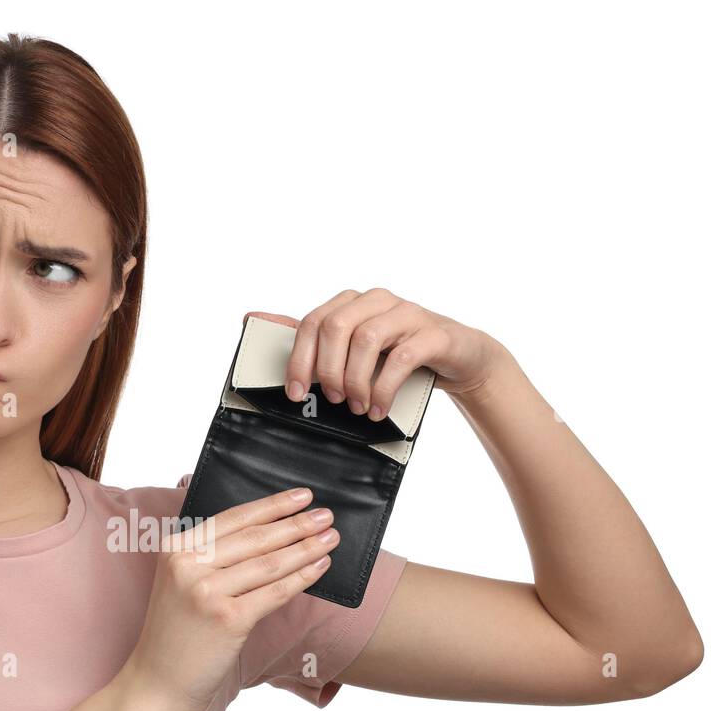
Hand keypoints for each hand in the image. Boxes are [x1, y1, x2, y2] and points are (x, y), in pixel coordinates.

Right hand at [123, 488, 339, 710]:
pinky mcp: (227, 619)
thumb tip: (269, 533)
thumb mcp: (180, 583)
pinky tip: (320, 567)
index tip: (301, 496)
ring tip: (331, 538)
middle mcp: (188, 565)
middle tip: (326, 515)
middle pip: (255, 538)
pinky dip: (302, 578)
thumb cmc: (176, 633)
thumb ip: (210, 556)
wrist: (158, 682)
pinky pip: (275, 592)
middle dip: (296, 524)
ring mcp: (207, 592)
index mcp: (175, 549)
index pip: (234, 518)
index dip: (272, 505)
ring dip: (305, 548)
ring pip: (269, 563)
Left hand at [245, 287, 512, 418]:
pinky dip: (385, 387)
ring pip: (367, 339)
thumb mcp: (352, 350)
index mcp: (352, 303)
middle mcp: (377, 301)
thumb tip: (252, 317)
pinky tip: (379, 410)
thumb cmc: (398, 356)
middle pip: (336, 327)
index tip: (295, 394)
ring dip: (355, 380)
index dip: (299, 359)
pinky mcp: (433, 332)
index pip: (312, 322)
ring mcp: (408, 313)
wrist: (459, 358)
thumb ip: (310, 337)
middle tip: (331, 400)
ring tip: (356, 407)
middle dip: (327, 370)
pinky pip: (402, 356)